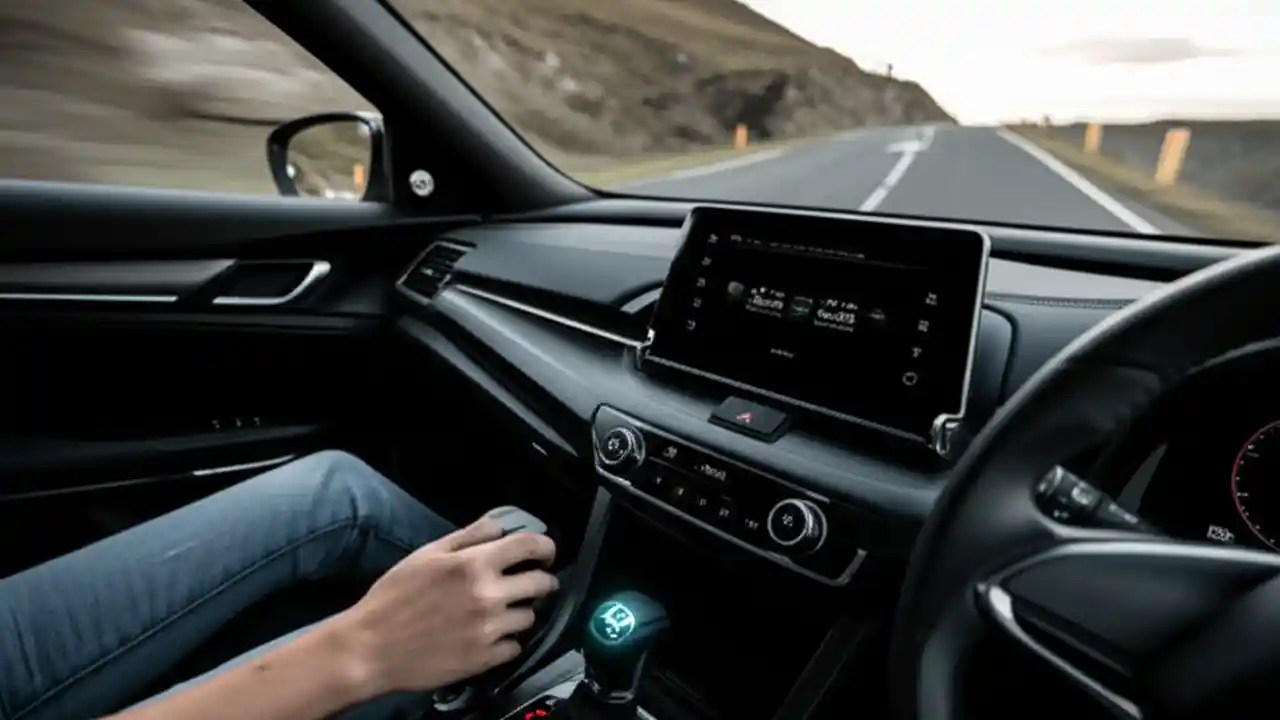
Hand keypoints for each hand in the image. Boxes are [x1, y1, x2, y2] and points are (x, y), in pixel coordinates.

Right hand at [331, 519, 557, 697]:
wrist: (371, 648)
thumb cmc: (395, 596)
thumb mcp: (428, 555)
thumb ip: (468, 537)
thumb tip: (500, 527)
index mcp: (475, 564)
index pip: (532, 546)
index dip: (545, 547)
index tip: (545, 554)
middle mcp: (489, 596)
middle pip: (541, 583)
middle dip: (539, 581)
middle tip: (528, 584)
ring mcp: (490, 630)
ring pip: (530, 617)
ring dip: (519, 612)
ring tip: (498, 612)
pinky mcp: (485, 659)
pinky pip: (514, 646)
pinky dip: (505, 641)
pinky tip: (486, 636)